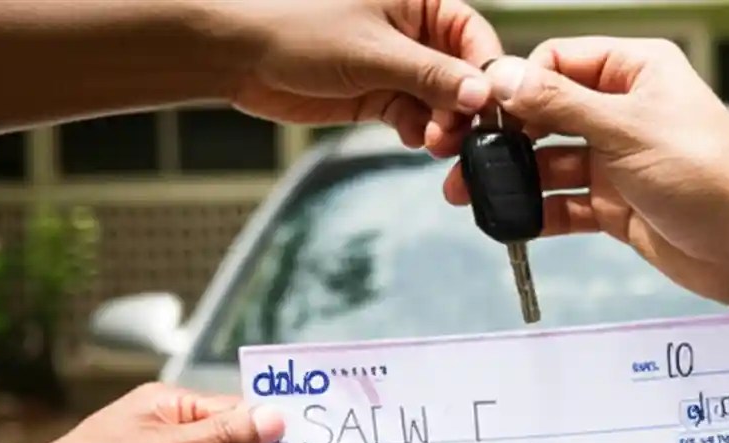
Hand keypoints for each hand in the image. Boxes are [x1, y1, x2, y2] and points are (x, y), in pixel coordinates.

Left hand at [226, 0, 502, 153]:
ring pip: (441, 104)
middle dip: (463, 109)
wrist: (238, 54)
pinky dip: (418, 132)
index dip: (487, 74)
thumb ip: (432, 76)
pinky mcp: (379, 95)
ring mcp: (397, 67)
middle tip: (455, 135)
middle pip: (462, 76)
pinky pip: (415, 118)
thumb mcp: (374, 52)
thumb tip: (482, 94)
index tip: (490, 108)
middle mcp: (414, 33)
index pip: (474, 38)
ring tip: (432, 142)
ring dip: (442, 127)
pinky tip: (411, 138)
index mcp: (420, 2)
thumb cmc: (295, 27)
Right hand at [443, 38, 728, 306]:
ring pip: (550, 162)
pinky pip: (564, 203)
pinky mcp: (617, 205)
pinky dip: (537, 212)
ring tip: (466, 194)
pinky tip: (507, 223)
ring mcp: (619, 160)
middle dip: (503, 136)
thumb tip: (503, 77)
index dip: (517, 85)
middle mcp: (625, 111)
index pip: (557, 61)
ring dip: (511, 179)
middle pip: (546, 113)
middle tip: (458, 154)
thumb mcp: (627, 131)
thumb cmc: (710, 177)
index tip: (481, 112)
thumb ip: (560, 105)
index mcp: (638, 72)